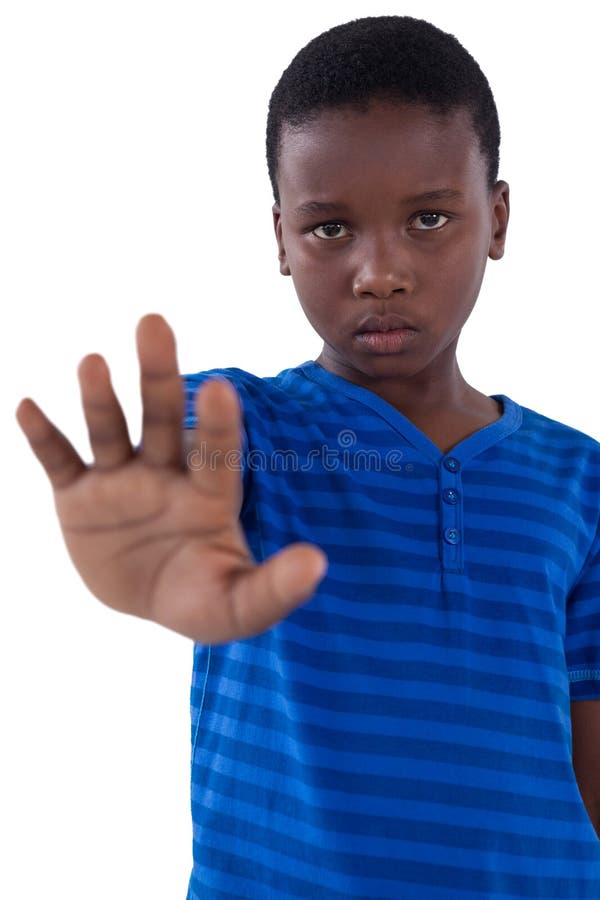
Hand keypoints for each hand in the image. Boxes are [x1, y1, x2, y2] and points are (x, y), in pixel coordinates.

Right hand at [15, 314, 327, 643]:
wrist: (154, 601)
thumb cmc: (205, 599)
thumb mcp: (240, 606)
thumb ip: (276, 588)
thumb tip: (319, 564)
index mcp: (209, 493)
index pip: (216, 453)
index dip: (218, 423)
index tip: (222, 387)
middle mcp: (165, 474)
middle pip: (162, 419)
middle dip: (159, 374)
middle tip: (154, 322)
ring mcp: (119, 482)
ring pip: (110, 431)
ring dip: (100, 398)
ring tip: (94, 362)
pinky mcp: (78, 497)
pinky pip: (59, 461)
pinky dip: (43, 437)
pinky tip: (28, 407)